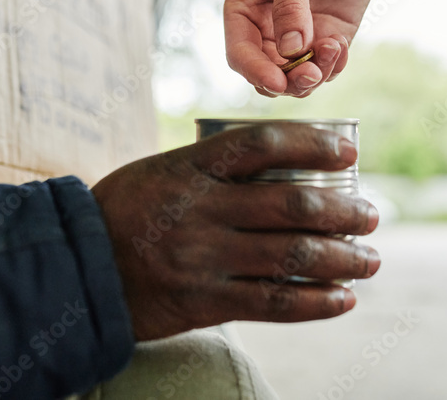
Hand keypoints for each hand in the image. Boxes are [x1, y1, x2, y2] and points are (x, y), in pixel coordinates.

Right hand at [91, 124, 380, 341]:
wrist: (75, 267)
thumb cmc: (126, 210)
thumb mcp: (163, 170)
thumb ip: (215, 168)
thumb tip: (284, 167)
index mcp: (192, 167)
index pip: (265, 144)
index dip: (315, 145)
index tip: (349, 154)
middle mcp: (201, 209)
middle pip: (292, 205)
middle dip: (344, 211)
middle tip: (371, 215)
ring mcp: (203, 257)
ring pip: (291, 256)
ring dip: (342, 258)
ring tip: (369, 259)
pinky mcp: (202, 301)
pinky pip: (272, 302)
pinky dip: (315, 301)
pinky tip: (341, 298)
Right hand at [224, 0, 407, 96]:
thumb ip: (290, 7)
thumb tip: (291, 50)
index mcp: (245, 8)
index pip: (240, 52)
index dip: (256, 71)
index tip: (278, 81)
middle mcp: (267, 28)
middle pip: (269, 73)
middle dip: (289, 80)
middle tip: (311, 72)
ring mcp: (299, 35)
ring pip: (298, 77)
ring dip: (315, 75)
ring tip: (334, 49)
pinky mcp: (328, 36)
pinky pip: (326, 66)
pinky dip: (334, 65)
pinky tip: (340, 45)